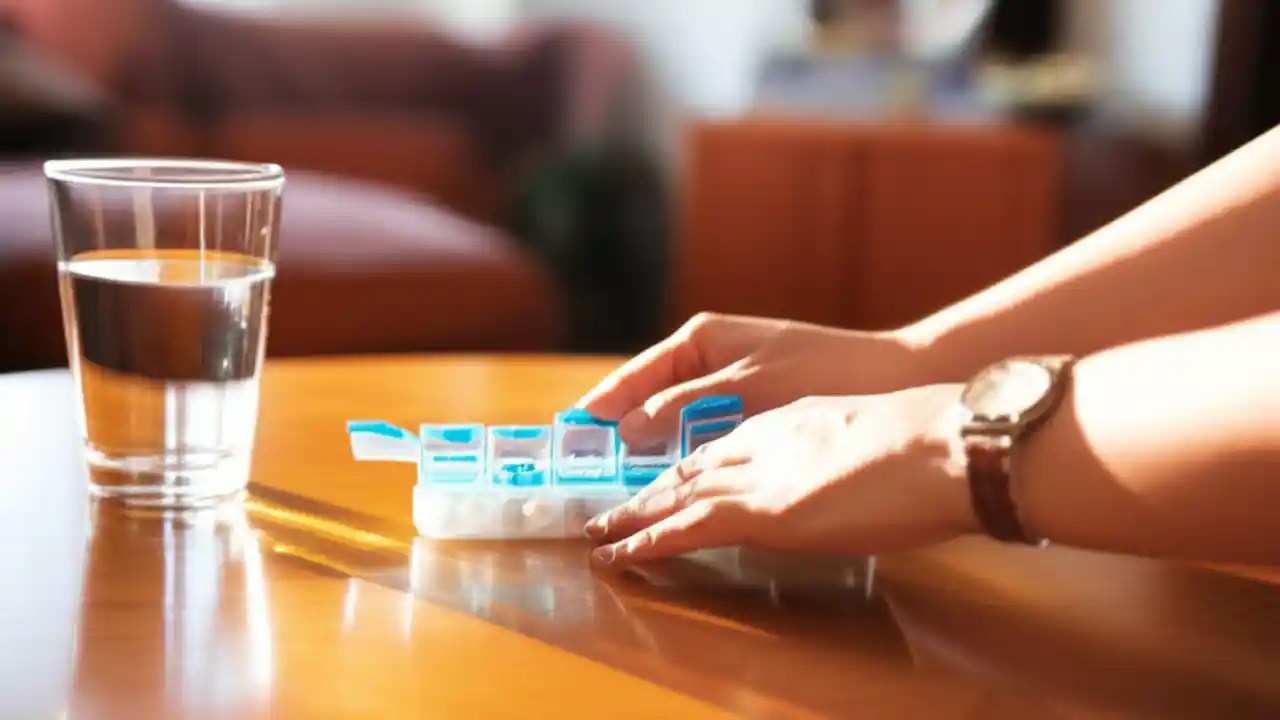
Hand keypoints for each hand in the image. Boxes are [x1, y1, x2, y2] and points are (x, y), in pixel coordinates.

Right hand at [577, 312, 928, 444]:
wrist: (894, 374)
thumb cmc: (821, 370)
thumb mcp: (745, 387)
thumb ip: (684, 406)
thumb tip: (628, 430)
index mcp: (700, 340)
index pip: (632, 377)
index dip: (598, 408)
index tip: (565, 437)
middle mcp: (709, 357)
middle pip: (646, 398)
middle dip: (616, 432)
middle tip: (580, 470)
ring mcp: (730, 380)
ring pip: (673, 417)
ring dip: (648, 447)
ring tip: (615, 483)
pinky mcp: (752, 404)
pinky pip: (701, 429)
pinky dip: (682, 451)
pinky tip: (671, 479)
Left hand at [584, 386, 978, 566]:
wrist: (942, 442)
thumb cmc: (933, 446)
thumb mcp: (877, 443)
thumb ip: (845, 460)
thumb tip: (845, 483)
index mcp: (793, 422)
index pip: (726, 444)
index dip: (692, 463)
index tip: (669, 478)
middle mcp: (764, 440)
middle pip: (690, 466)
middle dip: (650, 488)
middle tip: (615, 506)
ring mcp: (758, 475)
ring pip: (677, 495)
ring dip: (635, 517)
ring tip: (601, 535)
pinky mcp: (758, 510)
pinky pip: (687, 528)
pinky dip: (649, 542)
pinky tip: (623, 554)